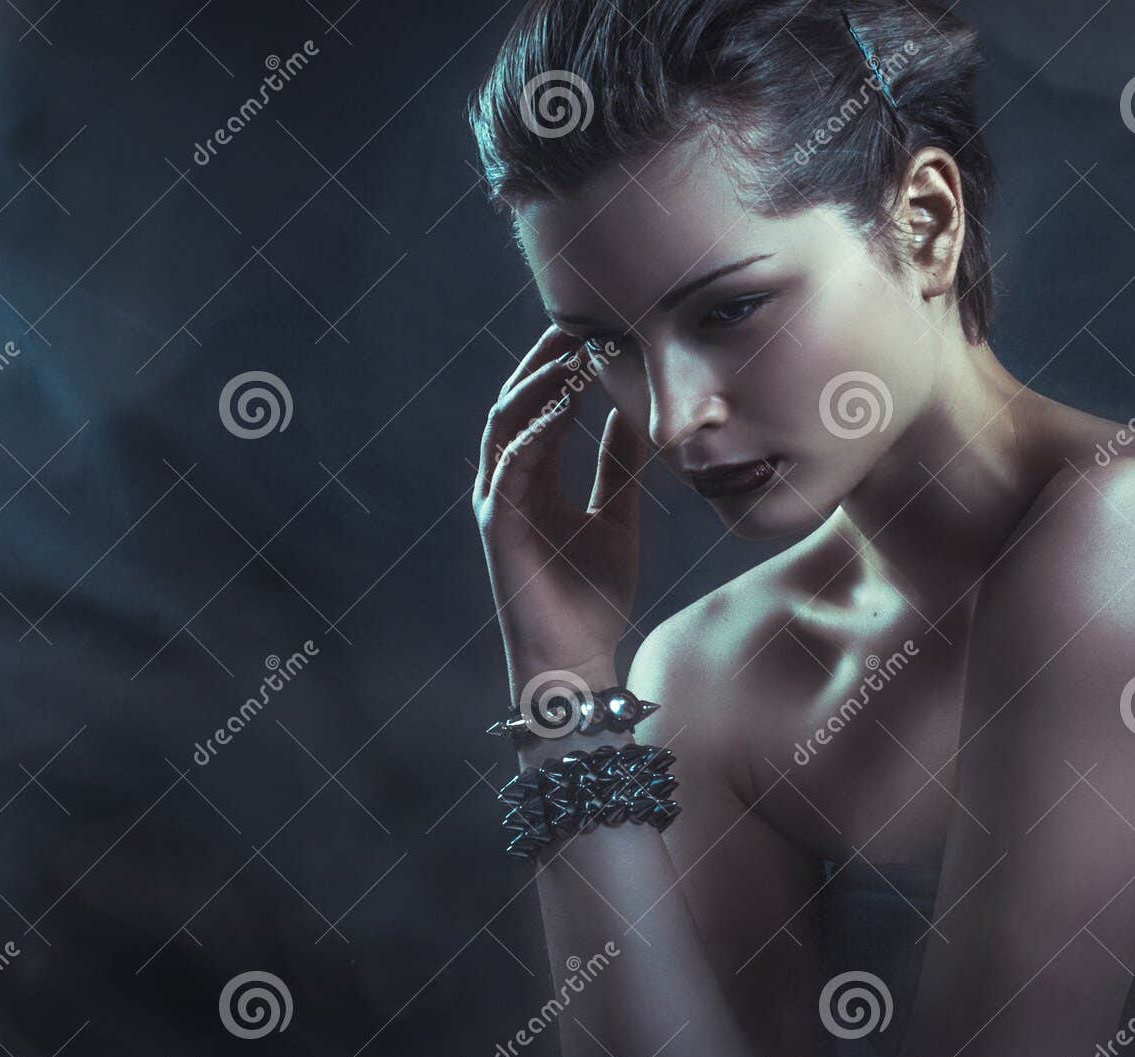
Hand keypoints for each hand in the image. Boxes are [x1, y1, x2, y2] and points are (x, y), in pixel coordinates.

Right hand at [474, 324, 648, 699]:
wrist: (574, 656)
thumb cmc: (593, 595)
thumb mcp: (618, 516)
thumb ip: (621, 467)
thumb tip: (636, 414)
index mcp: (534, 476)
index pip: (542, 404)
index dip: (565, 366)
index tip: (598, 331)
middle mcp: (508, 481)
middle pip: (518, 401)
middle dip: (546, 360)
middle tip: (580, 321)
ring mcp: (498, 501)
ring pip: (508, 424)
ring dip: (538, 385)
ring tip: (572, 352)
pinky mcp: (498, 525)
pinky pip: (509, 466)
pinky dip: (532, 432)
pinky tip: (559, 406)